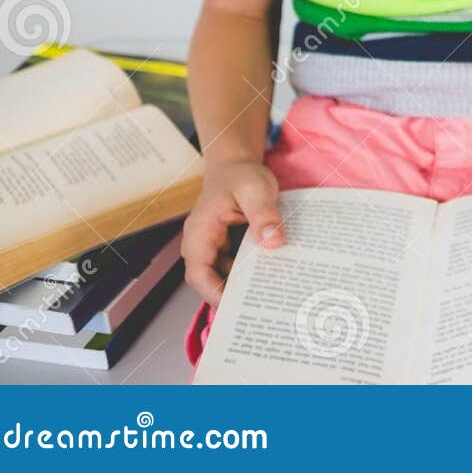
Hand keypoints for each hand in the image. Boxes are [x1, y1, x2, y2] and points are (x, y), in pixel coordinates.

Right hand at [181, 159, 282, 305]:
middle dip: (233, 295)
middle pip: (210, 280)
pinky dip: (250, 273)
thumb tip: (273, 241)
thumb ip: (264, 214)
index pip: (198, 273)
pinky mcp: (226, 248)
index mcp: (200, 232)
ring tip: (270, 296)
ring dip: (244, 285)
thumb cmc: (240, 175)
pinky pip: (235, 267)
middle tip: (260, 307)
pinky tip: (270, 276)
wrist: (235, 165)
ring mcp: (213, 247)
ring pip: (224, 276)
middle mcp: (201, 244)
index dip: (213, 293)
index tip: (236, 307)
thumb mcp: (256, 189)